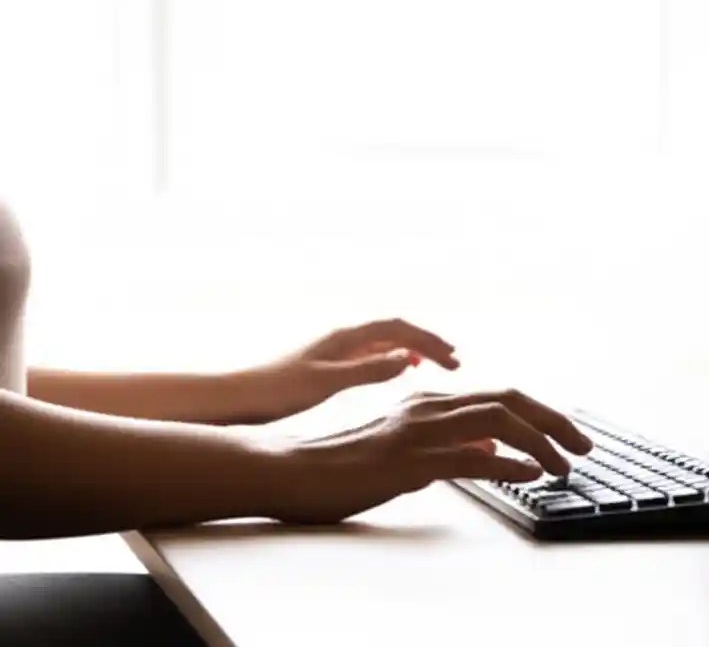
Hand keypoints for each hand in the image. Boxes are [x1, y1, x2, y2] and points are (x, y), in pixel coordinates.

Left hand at [236, 319, 459, 423]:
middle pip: (395, 331)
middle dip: (428, 342)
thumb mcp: (328, 383)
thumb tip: (410, 356)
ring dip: (413, 349)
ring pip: (384, 342)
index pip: (399, 328)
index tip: (454, 359)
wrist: (236, 399)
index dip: (430, 340)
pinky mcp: (328, 364)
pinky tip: (398, 369)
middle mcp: (343, 338)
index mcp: (345, 337)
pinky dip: (394, 358)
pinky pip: (372, 353)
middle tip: (454, 361)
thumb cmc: (277, 392)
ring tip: (435, 364)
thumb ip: (370, 370)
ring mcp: (335, 350)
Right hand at [265, 388, 593, 524]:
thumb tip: (493, 450)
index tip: (569, 435)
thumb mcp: (408, 450)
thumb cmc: (346, 464)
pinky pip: (469, 459)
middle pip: (509, 400)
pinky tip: (530, 475)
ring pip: (496, 422)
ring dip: (540, 442)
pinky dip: (507, 465)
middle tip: (584, 445)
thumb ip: (450, 444)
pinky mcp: (408, 461)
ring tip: (564, 464)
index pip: (501, 397)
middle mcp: (429, 407)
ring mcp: (419, 431)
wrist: (292, 471)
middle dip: (554, 421)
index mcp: (430, 402)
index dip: (542, 413)